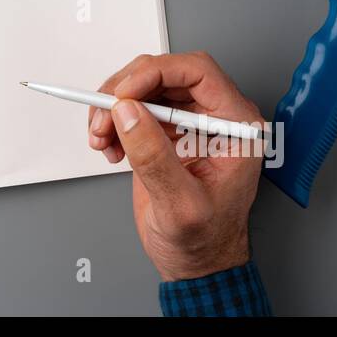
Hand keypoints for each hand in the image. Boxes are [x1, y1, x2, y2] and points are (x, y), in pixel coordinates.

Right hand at [88, 52, 262, 281]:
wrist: (196, 265)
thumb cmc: (206, 242)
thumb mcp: (180, 204)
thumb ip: (154, 156)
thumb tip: (127, 112)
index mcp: (236, 126)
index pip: (198, 72)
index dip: (156, 72)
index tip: (124, 93)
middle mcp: (214, 118)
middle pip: (165, 74)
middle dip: (126, 91)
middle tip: (103, 117)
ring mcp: (188, 124)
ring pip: (145, 88)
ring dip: (114, 107)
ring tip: (101, 137)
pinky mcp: (166, 133)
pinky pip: (134, 108)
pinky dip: (113, 121)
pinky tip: (109, 146)